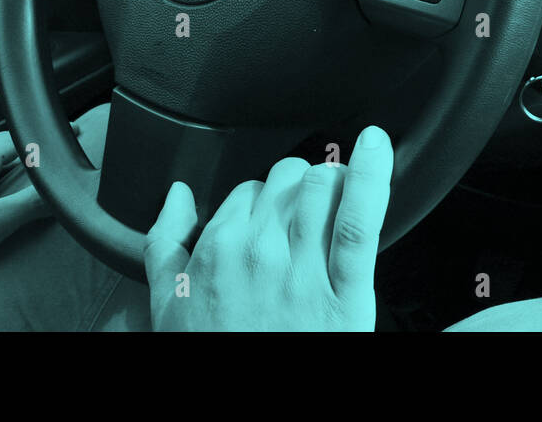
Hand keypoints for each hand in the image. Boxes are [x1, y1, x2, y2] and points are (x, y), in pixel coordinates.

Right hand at [143, 125, 392, 330]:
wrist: (254, 415)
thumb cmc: (214, 355)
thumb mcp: (168, 307)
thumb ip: (166, 243)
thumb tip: (177, 195)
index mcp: (217, 249)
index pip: (249, 189)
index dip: (263, 203)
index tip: (269, 222)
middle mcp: (259, 250)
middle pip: (288, 179)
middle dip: (297, 187)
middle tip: (303, 216)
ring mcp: (304, 268)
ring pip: (321, 187)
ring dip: (332, 181)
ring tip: (337, 197)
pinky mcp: (346, 291)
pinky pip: (360, 218)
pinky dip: (371, 175)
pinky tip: (375, 146)